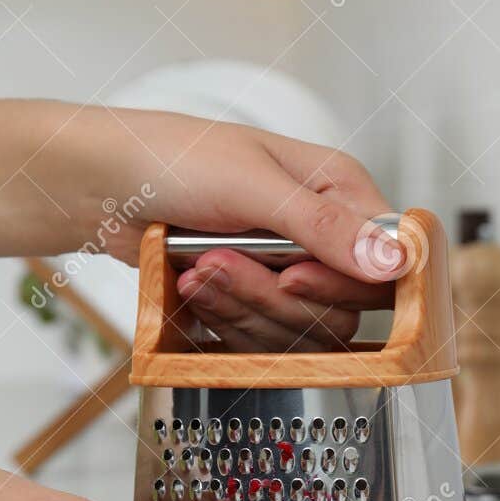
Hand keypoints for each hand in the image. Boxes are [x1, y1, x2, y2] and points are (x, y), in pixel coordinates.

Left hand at [71, 112, 406, 349]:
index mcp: (339, 190)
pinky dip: (222, 320)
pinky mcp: (253, 301)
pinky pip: (260, 342)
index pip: (383, 265)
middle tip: (220, 262)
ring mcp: (287, 272)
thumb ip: (323, 224)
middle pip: (339, 311)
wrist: (105, 183)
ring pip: (297, 334)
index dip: (343, 285)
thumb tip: (394, 257)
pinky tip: (191, 287)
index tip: (292, 278)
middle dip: (271, 298)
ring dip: (240, 306)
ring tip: (198, 269)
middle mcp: (323, 235)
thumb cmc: (173, 158)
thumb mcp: (251, 183)